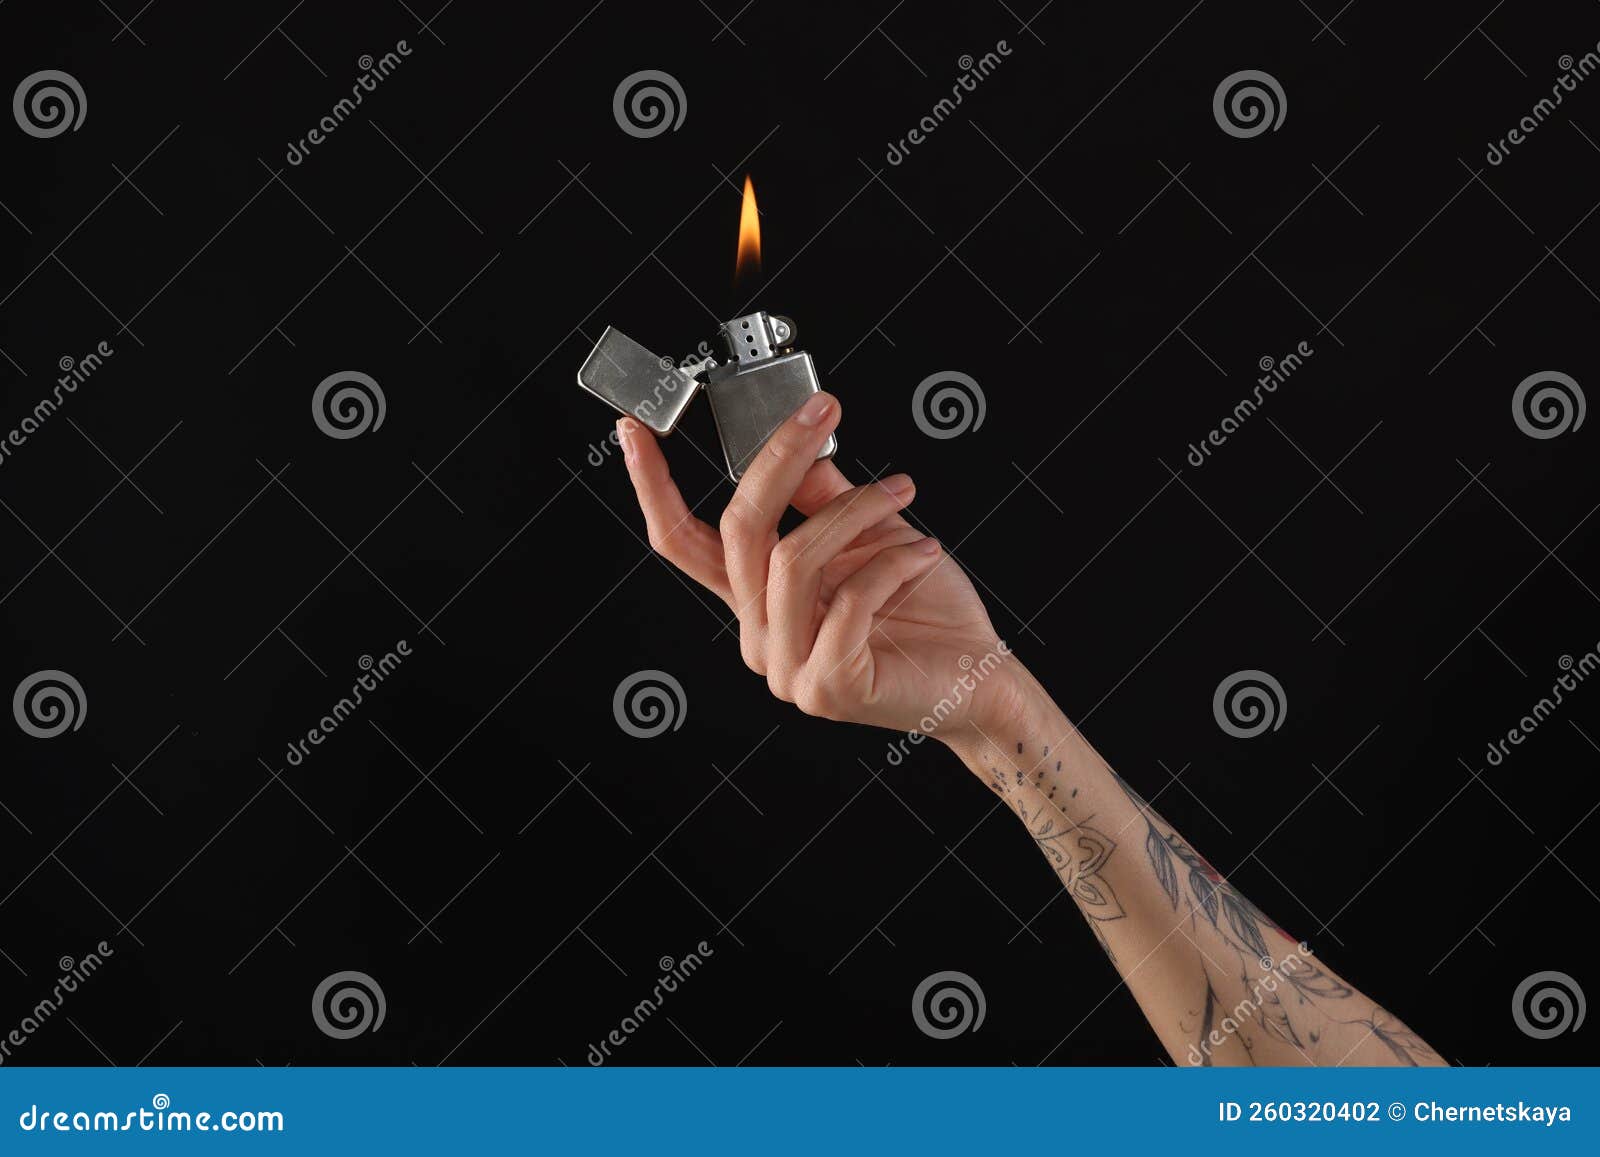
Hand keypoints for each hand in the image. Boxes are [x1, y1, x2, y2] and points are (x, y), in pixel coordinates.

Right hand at [618, 391, 1023, 742]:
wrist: (978, 679)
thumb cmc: (926, 612)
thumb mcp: (868, 536)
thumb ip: (821, 498)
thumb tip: (795, 443)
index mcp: (756, 600)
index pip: (682, 541)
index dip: (652, 486)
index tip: (636, 429)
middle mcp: (760, 636)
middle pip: (738, 533)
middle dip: (778, 459)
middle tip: (822, 413)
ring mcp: (788, 668)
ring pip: (793, 560)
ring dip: (855, 511)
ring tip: (901, 491)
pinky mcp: (829, 686)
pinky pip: (848, 600)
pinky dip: (892, 562)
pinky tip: (924, 553)